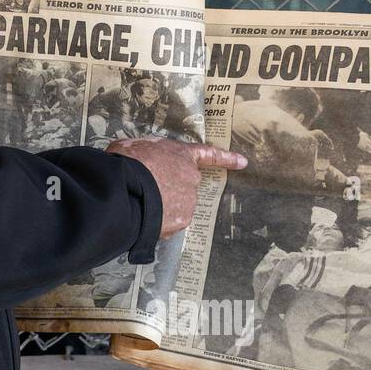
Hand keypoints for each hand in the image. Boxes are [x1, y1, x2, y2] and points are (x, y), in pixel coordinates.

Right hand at [107, 137, 246, 236]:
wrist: (127, 187)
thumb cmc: (128, 161)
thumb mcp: (135, 146)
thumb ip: (146, 155)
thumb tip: (139, 163)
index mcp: (182, 155)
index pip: (208, 155)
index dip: (226, 158)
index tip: (243, 162)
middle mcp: (191, 178)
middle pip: (184, 185)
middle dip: (168, 189)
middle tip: (146, 190)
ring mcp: (188, 202)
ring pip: (176, 206)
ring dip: (162, 206)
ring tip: (139, 204)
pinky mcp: (181, 221)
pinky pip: (168, 223)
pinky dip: (158, 222)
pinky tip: (142, 218)